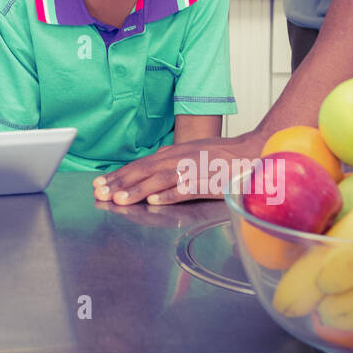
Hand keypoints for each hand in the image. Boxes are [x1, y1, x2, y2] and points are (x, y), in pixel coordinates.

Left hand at [93, 132, 265, 205]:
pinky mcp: (208, 181)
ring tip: (120, 200)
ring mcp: (193, 169)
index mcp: (173, 154)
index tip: (99, 184)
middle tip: (100, 193)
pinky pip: (186, 188)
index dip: (118, 175)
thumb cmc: (222, 155)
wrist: (253, 152)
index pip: (140, 165)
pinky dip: (170, 194)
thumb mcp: (190, 154)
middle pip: (144, 171)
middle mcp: (179, 159)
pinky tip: (156, 201)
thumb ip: (169, 162)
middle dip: (120, 183)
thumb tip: (149, 170)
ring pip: (159, 180)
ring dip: (138, 190)